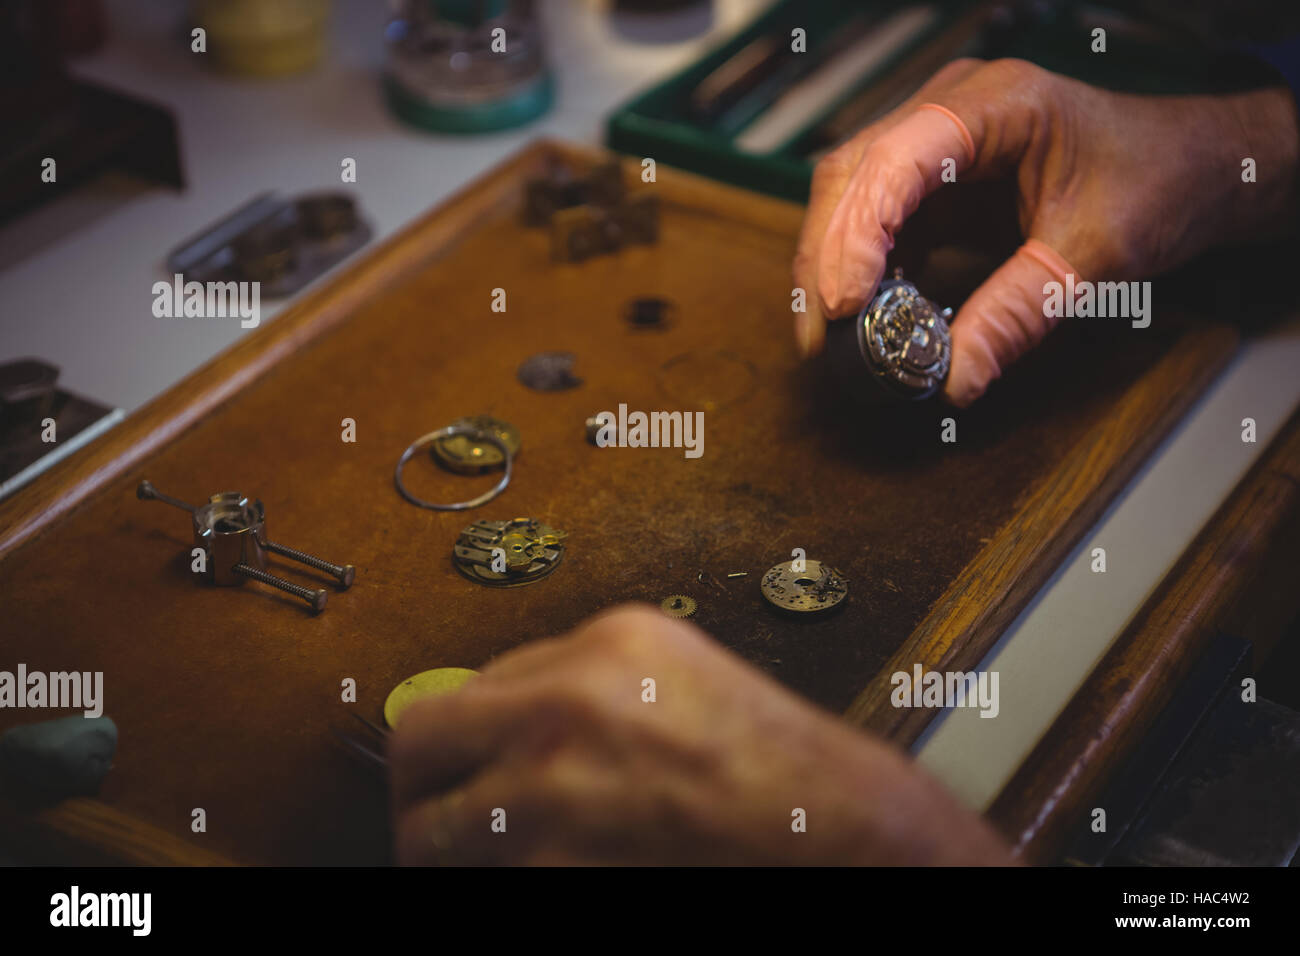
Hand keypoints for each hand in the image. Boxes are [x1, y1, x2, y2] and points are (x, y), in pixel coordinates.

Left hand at [390, 604, 1013, 864]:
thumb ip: (585, 688)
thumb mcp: (683, 681)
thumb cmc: (789, 775)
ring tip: (509, 864)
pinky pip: (480, 885)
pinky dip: (500, 886)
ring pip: (428, 838)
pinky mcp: (553, 878)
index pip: (465, 687)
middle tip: (448, 826)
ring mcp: (552, 798)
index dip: (464, 744)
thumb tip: (500, 720)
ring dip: (455, 857)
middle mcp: (562, 709)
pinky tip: (553, 880)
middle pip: (417, 746)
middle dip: (426, 792)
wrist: (851, 842)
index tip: (465, 774)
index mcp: (601, 646)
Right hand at [793, 58, 1299, 404]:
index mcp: (997, 105)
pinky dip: (860, 269)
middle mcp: (951, 109)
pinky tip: (861, 315)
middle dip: (827, 256)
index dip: (860, 231)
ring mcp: (936, 141)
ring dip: (832, 265)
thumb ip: (1019, 313)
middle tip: (819, 335)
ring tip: (828, 336)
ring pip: (850, 196)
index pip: (898, 159)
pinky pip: (876, 220)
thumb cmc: (1157, 184)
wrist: (1191, 169)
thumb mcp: (1095, 256)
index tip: (844, 302)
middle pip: (853, 175)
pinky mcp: (933, 180)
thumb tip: (953, 379)